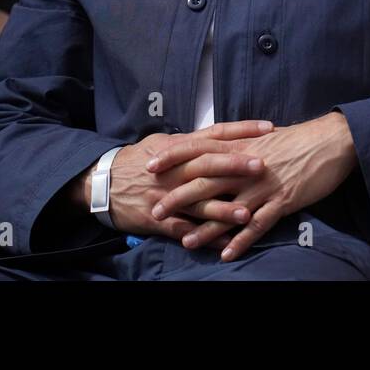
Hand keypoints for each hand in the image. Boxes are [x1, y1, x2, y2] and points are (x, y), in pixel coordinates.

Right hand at [73, 122, 274, 241]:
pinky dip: (205, 237)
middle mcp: (174, 170)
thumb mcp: (160, 143)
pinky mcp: (159, 219)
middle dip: (235, 166)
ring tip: (248, 214)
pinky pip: (185, 230)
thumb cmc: (136, 160)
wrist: (100, 183)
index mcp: (178, 148)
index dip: (241, 130)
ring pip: (198, 202)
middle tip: (262, 166)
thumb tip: (218, 134)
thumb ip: (189, 141)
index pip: (214, 134)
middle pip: (208, 165)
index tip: (268, 127)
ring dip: (224, 209)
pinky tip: (225, 242)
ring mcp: (167, 196)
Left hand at [147, 112, 357, 261]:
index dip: (175, 156)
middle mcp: (248, 166)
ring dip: (206, 228)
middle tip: (156, 212)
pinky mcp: (282, 200)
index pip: (200, 148)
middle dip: (178, 197)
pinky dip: (241, 241)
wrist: (333, 140)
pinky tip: (227, 254)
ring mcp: (264, 185)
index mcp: (242, 147)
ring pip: (228, 209)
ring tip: (187, 243)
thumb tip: (221, 150)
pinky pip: (257, 225)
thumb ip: (242, 146)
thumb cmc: (300, 138)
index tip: (151, 165)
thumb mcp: (266, 137)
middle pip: (206, 182)